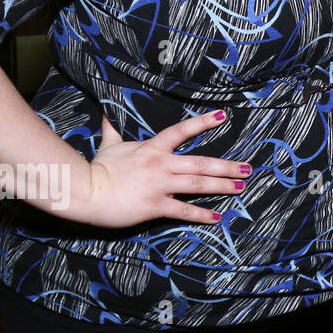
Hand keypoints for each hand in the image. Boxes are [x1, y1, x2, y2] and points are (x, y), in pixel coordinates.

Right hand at [68, 110, 250, 227]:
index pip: (182, 131)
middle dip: (227, 166)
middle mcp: (161, 164)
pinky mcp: (155, 205)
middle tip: (247, 168)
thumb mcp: (109, 146)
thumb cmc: (97, 169)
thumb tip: (107, 115)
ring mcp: (160, 185)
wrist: (85, 192)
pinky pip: (184, 210)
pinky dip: (202, 214)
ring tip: (241, 187)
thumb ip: (112, 131)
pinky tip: (217, 216)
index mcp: (153, 148)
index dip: (202, 123)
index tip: (222, 116)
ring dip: (222, 185)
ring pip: (199, 184)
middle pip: (201, 163)